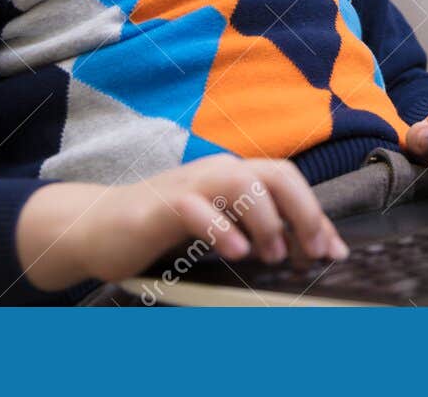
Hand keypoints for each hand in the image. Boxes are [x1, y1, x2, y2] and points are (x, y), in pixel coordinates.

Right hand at [18, 154, 349, 288]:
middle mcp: (216, 172)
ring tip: (272, 255)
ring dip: (265, 219)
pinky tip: (236, 251)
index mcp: (233, 176)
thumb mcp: (217, 230)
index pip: (287, 181)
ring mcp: (188, 184)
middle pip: (275, 174)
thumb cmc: (161, 230)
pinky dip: (221, 227)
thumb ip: (259, 234)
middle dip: (303, 212)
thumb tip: (315, 251)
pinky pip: (196, 207)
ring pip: (240, 182)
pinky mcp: (160, 205)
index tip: (331, 252)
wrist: (96, 226)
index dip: (315, 213)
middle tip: (312, 253)